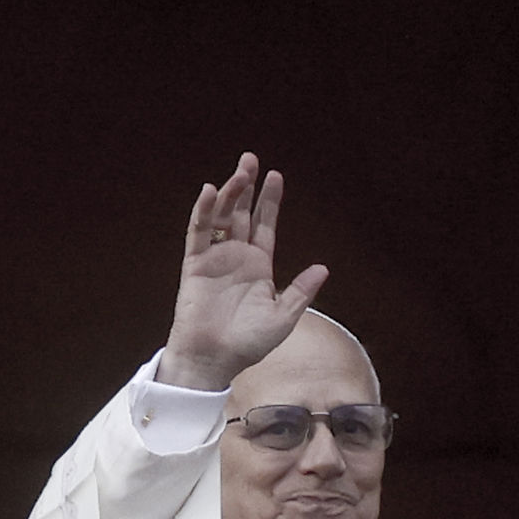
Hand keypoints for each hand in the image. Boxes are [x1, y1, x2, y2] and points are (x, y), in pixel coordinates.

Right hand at [163, 155, 330, 390]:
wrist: (214, 360)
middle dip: (246, 187)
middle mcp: (236, 256)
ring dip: (229, 194)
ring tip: (239, 172)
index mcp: (258, 266)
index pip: (265, 225)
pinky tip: (211, 192)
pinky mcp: (194, 265)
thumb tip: (324, 268)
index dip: (270, 201)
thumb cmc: (248, 344)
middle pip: (242, 213)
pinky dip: (203, 212)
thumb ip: (301, 292)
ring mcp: (214, 258)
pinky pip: (198, 233)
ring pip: (222, 218)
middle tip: (251, 159)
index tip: (276, 176)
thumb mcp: (283, 317)